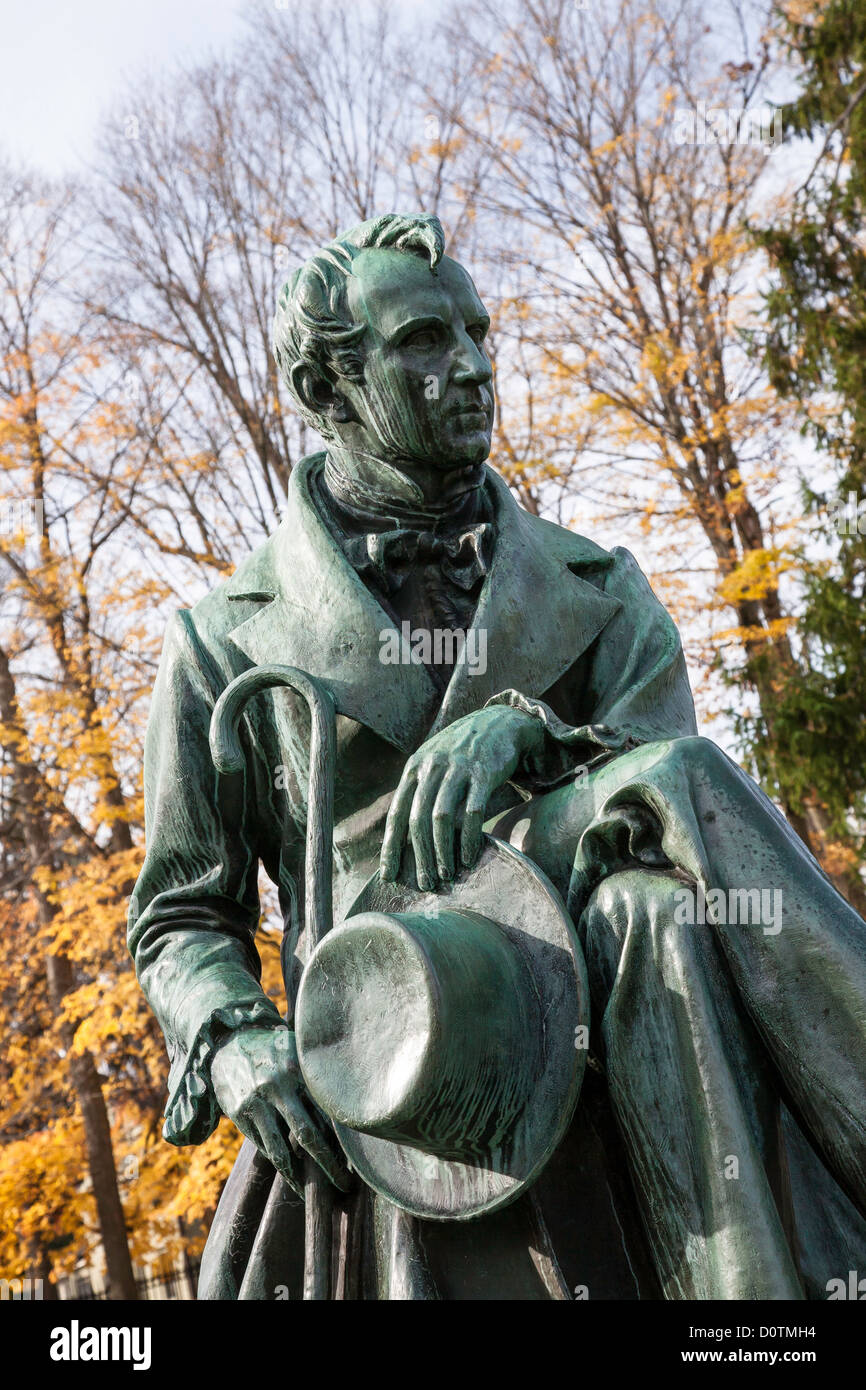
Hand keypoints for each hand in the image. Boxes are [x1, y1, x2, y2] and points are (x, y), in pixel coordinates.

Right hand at [210, 1025, 349, 1195]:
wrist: (228, 1042)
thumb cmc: (273, 1048)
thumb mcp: (296, 1051)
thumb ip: (315, 1075)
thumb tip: (344, 1105)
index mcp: (297, 1070)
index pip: (325, 1112)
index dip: (340, 1139)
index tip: (355, 1160)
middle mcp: (277, 1087)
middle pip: (308, 1135)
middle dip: (328, 1165)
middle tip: (344, 1185)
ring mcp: (256, 1103)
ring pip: (280, 1151)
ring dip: (298, 1177)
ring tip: (311, 1192)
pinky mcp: (239, 1115)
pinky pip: (262, 1146)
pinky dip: (278, 1161)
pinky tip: (290, 1173)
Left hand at [380, 704, 544, 890]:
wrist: (499, 722)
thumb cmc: (461, 752)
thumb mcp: (432, 762)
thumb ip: (418, 791)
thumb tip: (403, 836)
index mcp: (414, 768)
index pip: (397, 813)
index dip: (391, 847)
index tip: (388, 875)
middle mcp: (432, 768)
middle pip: (418, 820)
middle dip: (419, 857)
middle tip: (425, 883)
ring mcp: (458, 770)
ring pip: (442, 819)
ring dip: (442, 852)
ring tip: (446, 875)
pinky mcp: (483, 774)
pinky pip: (473, 812)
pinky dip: (469, 839)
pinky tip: (469, 858)